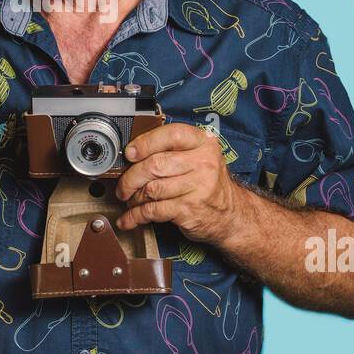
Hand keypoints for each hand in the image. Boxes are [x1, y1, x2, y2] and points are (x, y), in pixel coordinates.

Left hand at [112, 123, 244, 246]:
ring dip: (133, 197)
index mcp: (203, 143)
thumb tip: (132, 153)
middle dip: (131, 177)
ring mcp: (198, 187)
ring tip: (130, 200)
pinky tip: (129, 219)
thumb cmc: (206, 183)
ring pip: (151, 189)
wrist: (230, 214)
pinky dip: (135, 216)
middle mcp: (203, 163)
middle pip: (155, 165)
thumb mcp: (198, 158)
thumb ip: (172, 150)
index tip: (130, 153)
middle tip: (123, 186)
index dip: (145, 143)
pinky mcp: (189, 210)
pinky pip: (153, 211)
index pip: (170, 135)